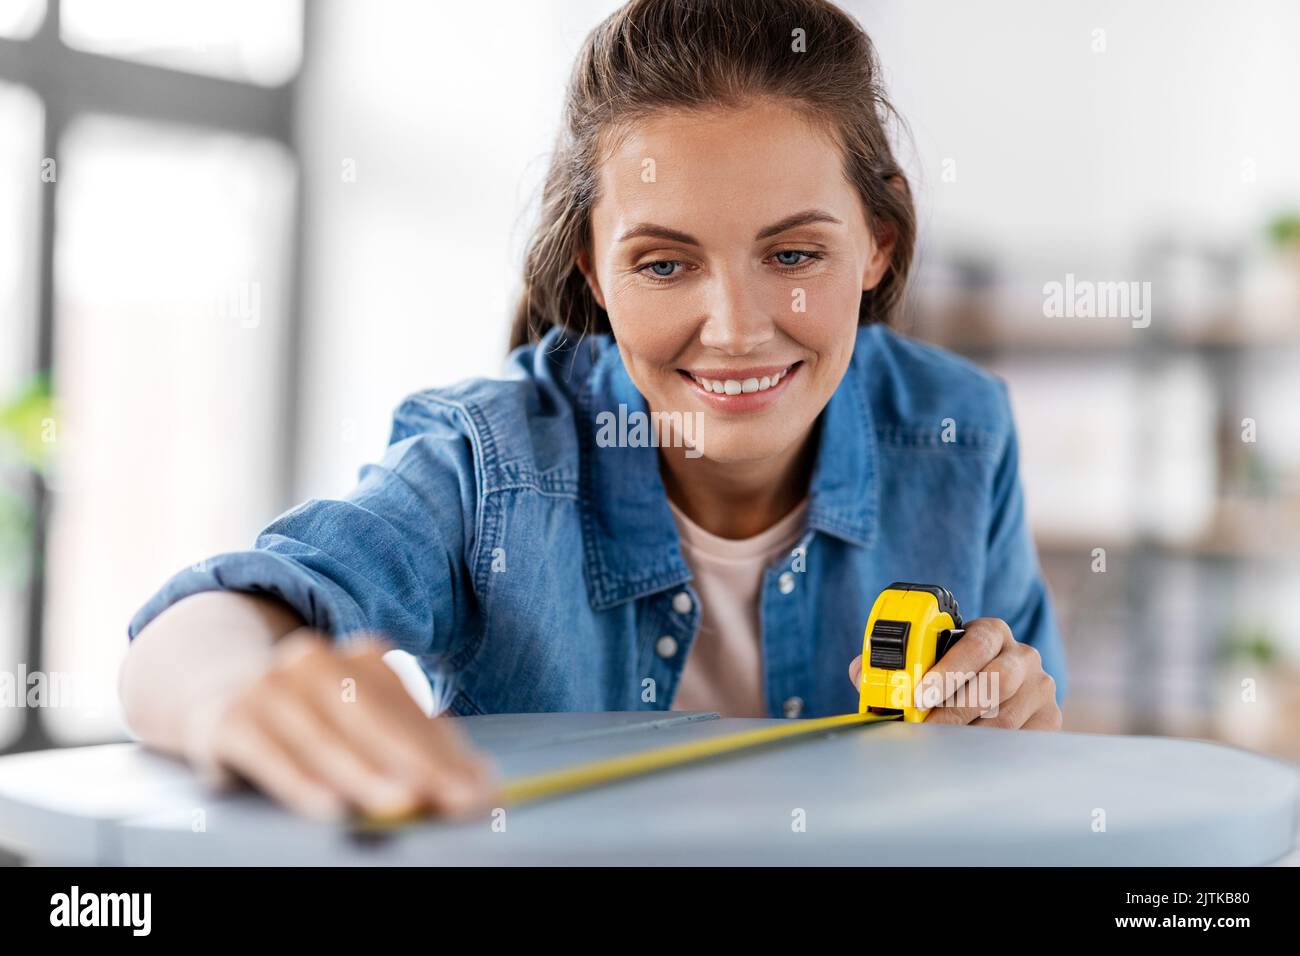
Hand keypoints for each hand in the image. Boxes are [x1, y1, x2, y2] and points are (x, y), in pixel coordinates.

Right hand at [184, 629, 499, 820]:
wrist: (215, 698)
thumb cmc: (312, 721)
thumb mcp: (363, 724)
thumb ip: (417, 748)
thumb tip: (480, 782)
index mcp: (358, 655)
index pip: (411, 708)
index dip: (447, 751)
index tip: (480, 789)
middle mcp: (314, 660)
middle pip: (373, 719)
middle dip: (418, 764)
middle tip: (453, 800)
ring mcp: (269, 686)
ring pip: (324, 738)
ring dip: (365, 776)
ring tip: (402, 805)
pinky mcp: (230, 721)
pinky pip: (268, 755)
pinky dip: (300, 782)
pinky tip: (329, 807)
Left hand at [847, 617, 1060, 729]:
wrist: (1001, 692)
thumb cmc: (958, 675)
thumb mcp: (933, 661)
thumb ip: (896, 664)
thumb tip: (862, 671)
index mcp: (991, 632)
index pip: (976, 643)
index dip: (948, 669)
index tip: (920, 694)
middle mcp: (1021, 655)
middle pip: (995, 681)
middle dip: (954, 708)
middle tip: (926, 727)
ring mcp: (1040, 686)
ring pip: (1006, 716)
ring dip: (968, 733)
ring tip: (940, 745)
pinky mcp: (1050, 717)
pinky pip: (1023, 739)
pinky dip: (992, 750)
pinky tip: (969, 754)